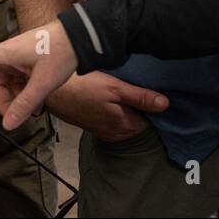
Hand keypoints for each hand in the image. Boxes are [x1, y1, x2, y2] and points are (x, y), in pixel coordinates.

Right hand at [0, 19, 79, 128]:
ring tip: (35, 107)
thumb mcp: (43, 83)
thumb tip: (9, 124)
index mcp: (6, 54)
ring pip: (8, 83)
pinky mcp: (27, 60)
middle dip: (6, 100)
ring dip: (17, 97)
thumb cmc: (60, 52)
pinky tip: (37, 100)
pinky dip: (24, 91)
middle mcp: (8, 54)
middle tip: (21, 116)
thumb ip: (25, 104)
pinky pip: (18, 79)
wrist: (80, 37)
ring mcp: (18, 57)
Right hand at [46, 71, 168, 141]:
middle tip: (148, 86)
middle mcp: (115, 132)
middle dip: (144, 108)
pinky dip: (117, 108)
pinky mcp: (94, 123)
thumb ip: (141, 98)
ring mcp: (103, 128)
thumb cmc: (83, 87)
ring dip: (130, 107)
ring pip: (125, 119)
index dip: (156, 108)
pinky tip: (114, 94)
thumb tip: (166, 105)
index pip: (151, 122)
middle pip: (138, 121)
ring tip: (131, 88)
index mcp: (124, 125)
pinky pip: (113, 117)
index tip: (162, 91)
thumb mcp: (115, 88)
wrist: (51, 91)